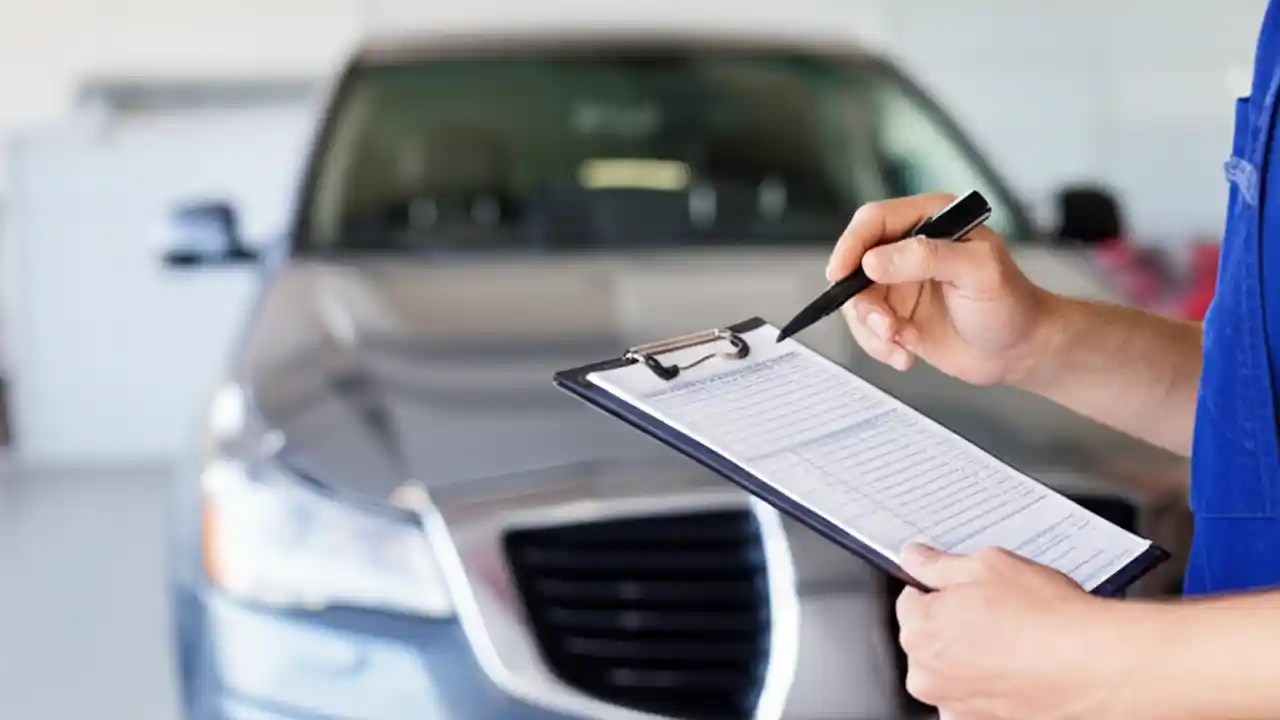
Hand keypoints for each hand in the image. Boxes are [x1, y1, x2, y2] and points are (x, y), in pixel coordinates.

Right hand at [827, 193, 1055, 385]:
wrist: (1020, 351)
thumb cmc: (1011, 304)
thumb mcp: (978, 271)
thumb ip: (928, 258)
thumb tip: (873, 261)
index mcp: (929, 221)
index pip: (874, 221)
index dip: (851, 244)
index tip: (840, 274)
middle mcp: (908, 249)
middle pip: (856, 263)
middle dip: (862, 300)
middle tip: (884, 325)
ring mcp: (899, 284)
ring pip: (856, 300)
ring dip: (870, 328)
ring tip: (899, 344)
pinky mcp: (896, 316)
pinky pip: (866, 329)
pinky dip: (878, 346)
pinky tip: (905, 356)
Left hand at [895, 544, 1119, 718]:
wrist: (1096, 666)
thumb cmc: (1046, 617)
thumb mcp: (987, 565)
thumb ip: (939, 564)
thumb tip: (913, 557)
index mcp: (919, 631)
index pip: (910, 600)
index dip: (939, 590)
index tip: (963, 590)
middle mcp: (927, 675)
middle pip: (928, 639)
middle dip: (954, 625)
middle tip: (996, 613)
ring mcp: (954, 706)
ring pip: (951, 671)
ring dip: (971, 658)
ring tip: (1014, 643)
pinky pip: (974, 697)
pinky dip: (991, 685)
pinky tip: (1019, 669)